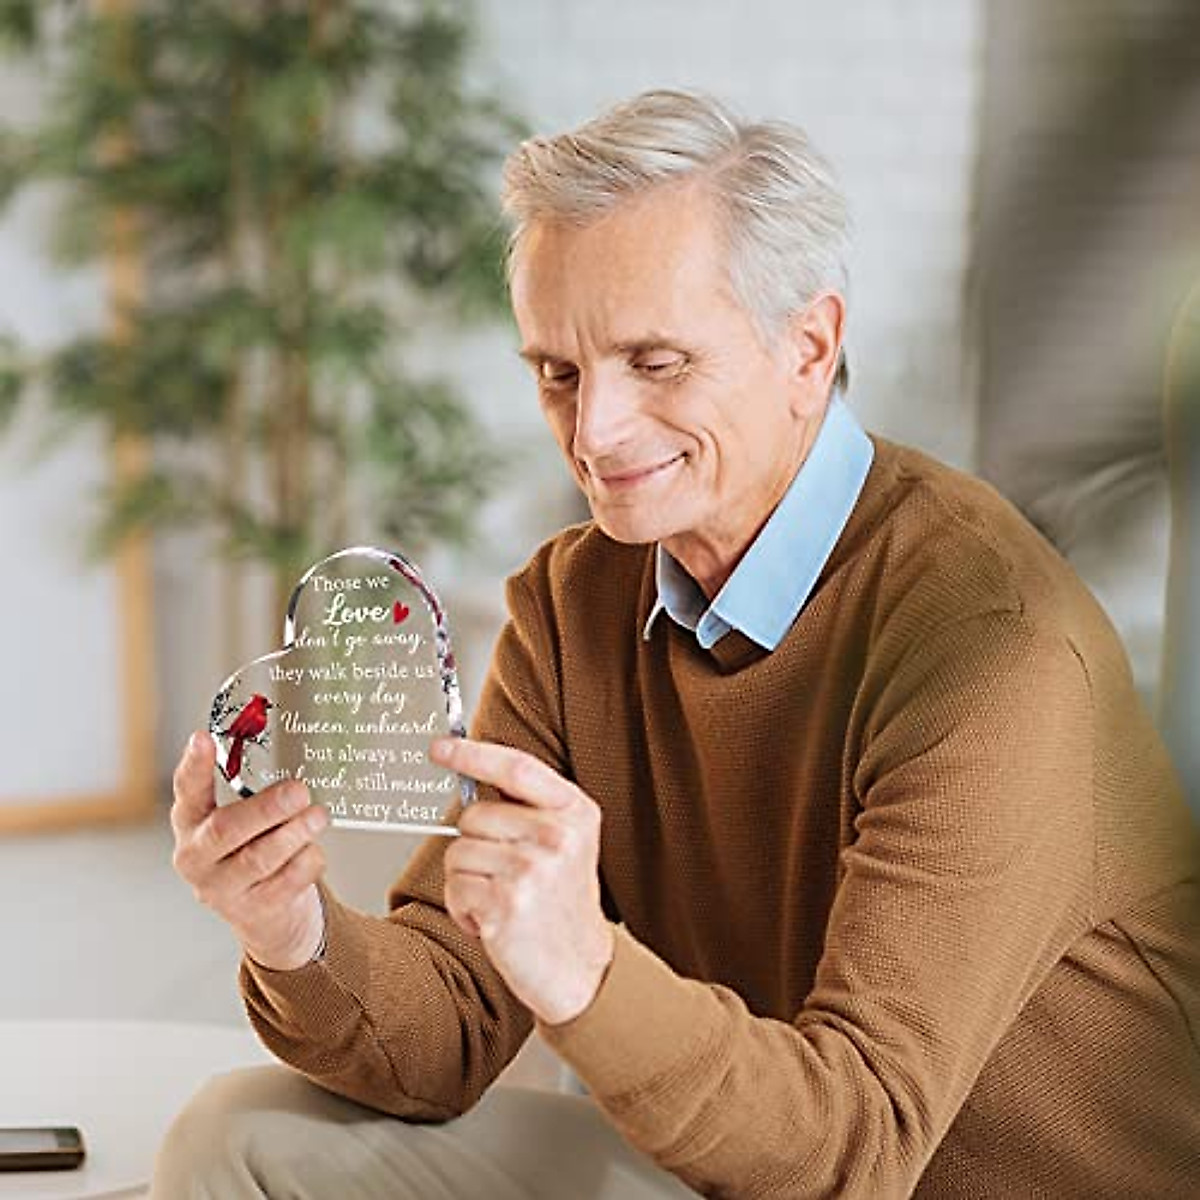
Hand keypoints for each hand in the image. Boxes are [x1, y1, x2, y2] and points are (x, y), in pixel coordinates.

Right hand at [170, 730, 330, 970]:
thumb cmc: (254, 850)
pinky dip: (306, 861)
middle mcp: (197, 857)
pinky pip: (285, 882)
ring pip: (258, 858)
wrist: (267, 916)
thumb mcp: (243, 821)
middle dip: (266, 808)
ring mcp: (222, 888)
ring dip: (294, 833)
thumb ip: (253, 795)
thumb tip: (291, 765)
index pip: (187, 791)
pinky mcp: (254, 910)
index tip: (203, 738)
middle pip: (225, 830)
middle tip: (299, 791)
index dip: (194, 766)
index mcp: (191, 824)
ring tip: (318, 816)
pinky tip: (314, 849)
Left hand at [431, 737, 614, 1025]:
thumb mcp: (566, 841)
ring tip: (502, 901)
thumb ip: (529, 807)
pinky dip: (462, 909)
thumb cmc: (562, 903)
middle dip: (475, 846)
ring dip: (468, 882)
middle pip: (474, 814)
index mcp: (574, 811)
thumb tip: (470, 773)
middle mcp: (556, 836)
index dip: (473, 753)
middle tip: (505, 876)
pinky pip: (455, 888)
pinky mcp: (506, 904)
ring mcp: (532, 869)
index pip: (516, 767)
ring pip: (458, 853)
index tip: (439, 748)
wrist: (580, 970)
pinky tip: (493, 921)